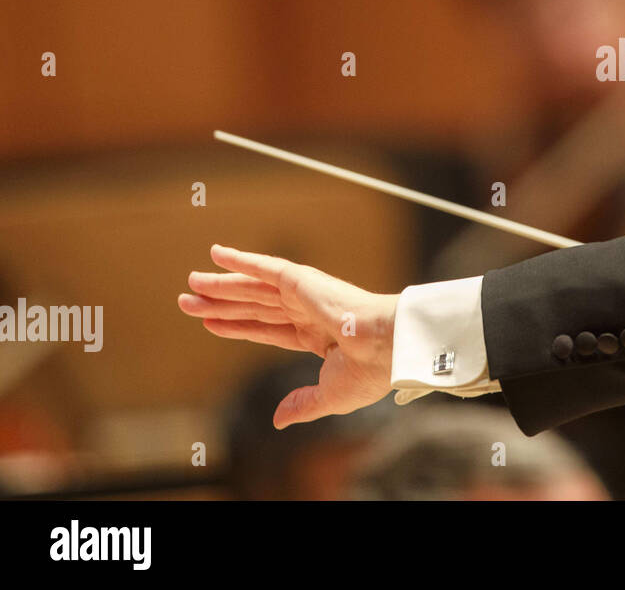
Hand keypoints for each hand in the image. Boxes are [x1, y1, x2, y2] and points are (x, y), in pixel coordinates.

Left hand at [178, 244, 398, 428]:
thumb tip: (279, 419)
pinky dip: (241, 260)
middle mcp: (307, 311)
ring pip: (253, 289)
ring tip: (191, 282)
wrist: (388, 346)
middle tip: (187, 301)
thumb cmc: (370, 370)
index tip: (212, 323)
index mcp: (317, 335)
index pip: (268, 330)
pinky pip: (265, 268)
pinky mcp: (301, 280)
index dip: (239, 327)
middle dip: (221, 304)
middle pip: (253, 307)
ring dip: (221, 285)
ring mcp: (303, 294)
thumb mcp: (331, 395)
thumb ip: (303, 404)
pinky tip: (217, 254)